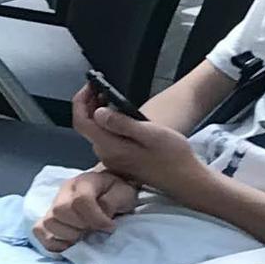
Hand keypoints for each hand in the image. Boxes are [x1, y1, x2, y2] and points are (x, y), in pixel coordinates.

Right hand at [31, 166, 137, 252]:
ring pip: (48, 222)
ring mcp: (52, 205)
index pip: (80, 200)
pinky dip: (53, 242)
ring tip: (82, 235)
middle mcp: (64, 191)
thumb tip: (100, 217)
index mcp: (84, 181)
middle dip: (79, 226)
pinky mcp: (47, 218)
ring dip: (67, 235)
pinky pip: (39, 231)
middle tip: (93, 230)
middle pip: (60, 210)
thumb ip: (113, 202)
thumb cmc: (117, 193)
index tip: (109, 227)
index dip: (95, 219)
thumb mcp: (125, 193)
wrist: (109, 191)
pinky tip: (69, 243)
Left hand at [74, 84, 205, 198]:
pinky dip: (106, 122)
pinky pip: (105, 137)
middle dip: (88, 104)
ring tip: (107, 95)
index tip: (89, 86)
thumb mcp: (151, 134)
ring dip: (97, 112)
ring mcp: (111, 158)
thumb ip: (123, 124)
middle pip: (87, 126)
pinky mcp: (118, 159)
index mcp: (111, 147)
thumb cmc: (172, 156)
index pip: (82, 123)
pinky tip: (117, 113)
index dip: (80, 102)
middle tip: (98, 87)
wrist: (183, 177)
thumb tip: (99, 113)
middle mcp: (106, 155)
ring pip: (96, 131)